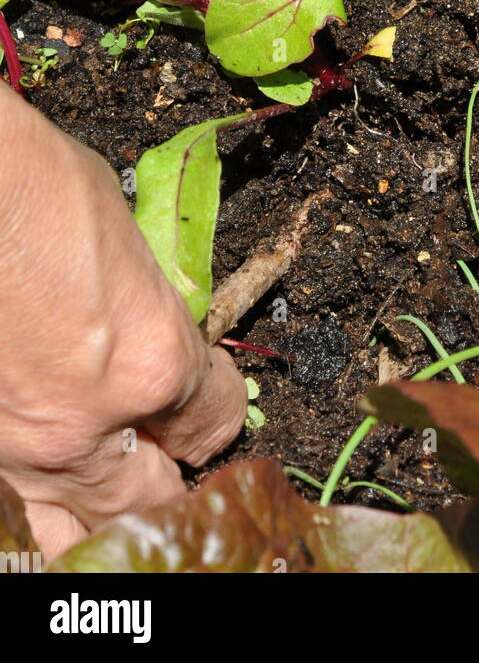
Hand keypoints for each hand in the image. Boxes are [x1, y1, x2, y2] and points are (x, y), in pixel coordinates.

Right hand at [0, 87, 246, 558]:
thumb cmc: (36, 187)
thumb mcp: (127, 241)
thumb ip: (150, 307)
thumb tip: (154, 323)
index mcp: (153, 361)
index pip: (214, 419)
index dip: (221, 406)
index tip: (214, 395)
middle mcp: (90, 422)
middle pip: (153, 496)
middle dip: (170, 476)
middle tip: (174, 454)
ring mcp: (23, 445)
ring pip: (81, 526)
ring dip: (110, 510)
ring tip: (121, 486)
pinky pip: (25, 502)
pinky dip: (49, 494)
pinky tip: (57, 464)